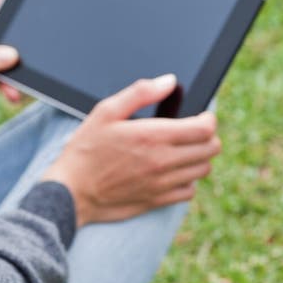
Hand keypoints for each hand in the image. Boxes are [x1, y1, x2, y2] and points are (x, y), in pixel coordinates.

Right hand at [42, 74, 220, 226]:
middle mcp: (163, 161)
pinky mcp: (158, 201)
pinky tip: (174, 171)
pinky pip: (189, 191)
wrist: (71, 192)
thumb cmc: (86, 149)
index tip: (202, 115)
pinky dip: (188, 179)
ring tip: (184, 149)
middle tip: (194, 130)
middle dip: (208, 136)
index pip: (204, 129)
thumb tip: (169, 81)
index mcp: (152, 136)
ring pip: (203, 170)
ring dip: (200, 157)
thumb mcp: (106, 111)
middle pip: (211, 149)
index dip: (209, 119)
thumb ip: (140, 92)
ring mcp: (162, 184)